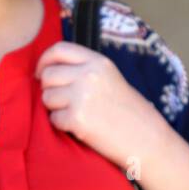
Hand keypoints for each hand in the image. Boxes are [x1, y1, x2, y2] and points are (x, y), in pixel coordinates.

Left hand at [34, 39, 163, 172]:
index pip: (59, 50)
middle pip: (48, 75)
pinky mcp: (77, 119)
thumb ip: (83, 70)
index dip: (44, 61)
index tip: (41, 73)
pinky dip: (62, 126)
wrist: (147, 139)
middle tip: (65, 103)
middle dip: (50, 90)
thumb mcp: (110, 79)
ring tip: (77, 115)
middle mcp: (89, 75)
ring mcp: (82, 96)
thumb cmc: (129, 113)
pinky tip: (81, 128)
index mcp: (98, 62)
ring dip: (56, 109)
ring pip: (47, 98)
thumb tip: (48, 71)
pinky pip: (54, 119)